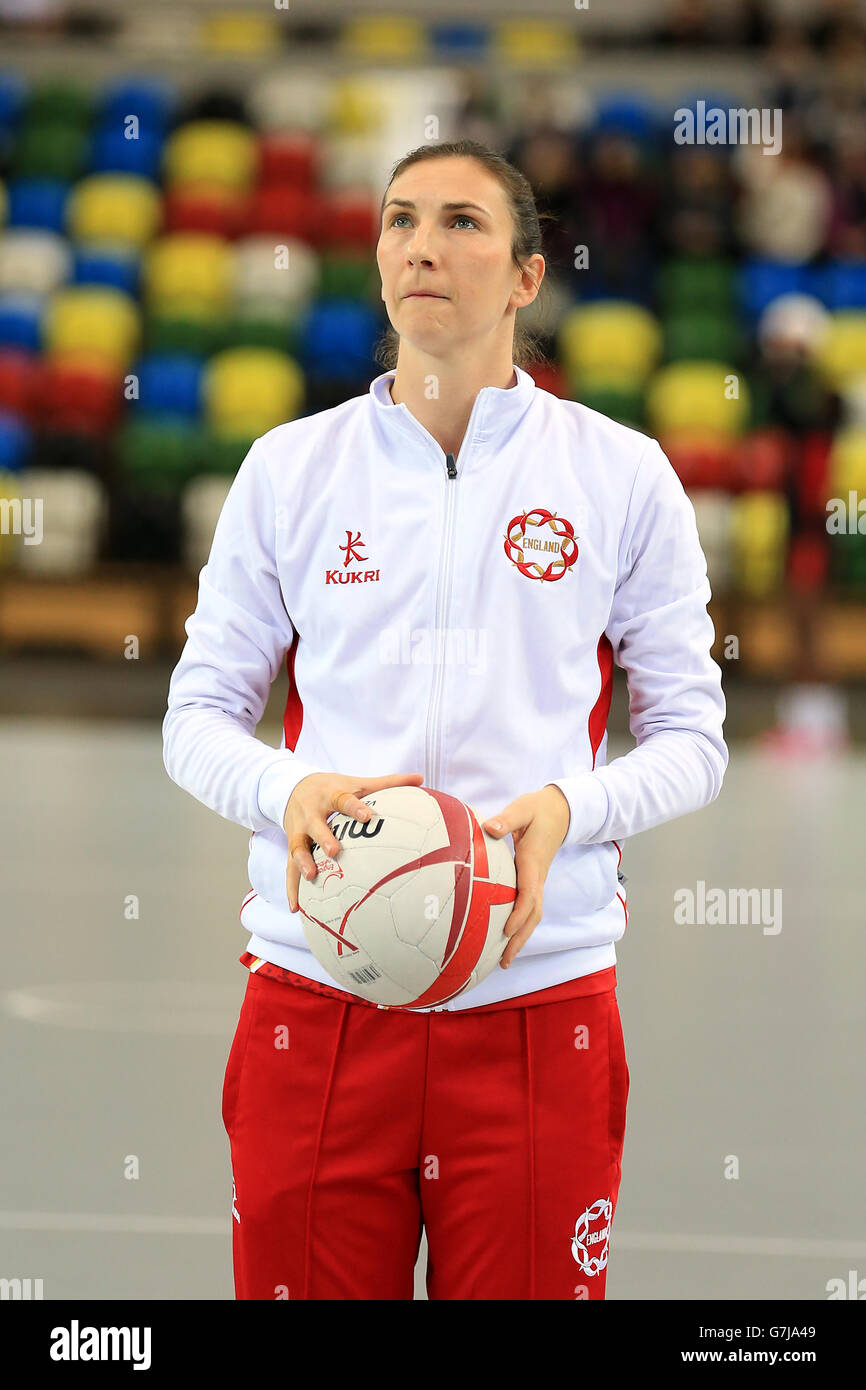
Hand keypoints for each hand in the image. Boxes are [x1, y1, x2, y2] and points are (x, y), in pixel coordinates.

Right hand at [284, 771, 424, 910]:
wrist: (292, 787)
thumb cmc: (332, 788)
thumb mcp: (356, 782)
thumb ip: (387, 783)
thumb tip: (420, 778)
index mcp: (330, 795)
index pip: (343, 800)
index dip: (354, 807)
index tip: (366, 816)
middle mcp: (311, 813)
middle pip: (316, 825)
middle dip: (323, 837)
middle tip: (334, 851)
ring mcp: (299, 830)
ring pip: (298, 847)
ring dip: (303, 861)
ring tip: (312, 876)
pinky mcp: (292, 845)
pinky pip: (289, 868)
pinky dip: (291, 887)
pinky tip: (295, 907)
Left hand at [482, 784, 569, 967]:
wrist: (561, 810)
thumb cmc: (538, 809)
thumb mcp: (522, 809)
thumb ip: (507, 820)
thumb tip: (488, 828)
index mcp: (532, 862)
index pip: (528, 895)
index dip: (518, 914)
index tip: (505, 931)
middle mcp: (538, 876)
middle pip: (533, 914)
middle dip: (520, 938)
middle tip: (504, 961)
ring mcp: (538, 880)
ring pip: (533, 915)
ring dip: (521, 937)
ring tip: (505, 959)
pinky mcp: (534, 880)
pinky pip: (530, 907)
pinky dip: (521, 925)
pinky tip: (506, 937)